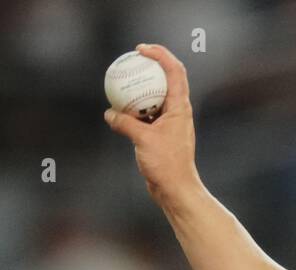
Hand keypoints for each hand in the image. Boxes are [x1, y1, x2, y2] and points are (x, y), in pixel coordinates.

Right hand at [103, 43, 200, 204]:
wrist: (176, 190)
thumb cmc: (167, 165)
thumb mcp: (143, 140)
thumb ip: (125, 123)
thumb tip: (109, 113)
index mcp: (180, 108)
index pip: (175, 72)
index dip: (160, 55)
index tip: (141, 49)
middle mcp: (177, 112)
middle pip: (166, 80)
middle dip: (150, 66)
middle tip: (130, 58)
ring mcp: (169, 123)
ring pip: (154, 98)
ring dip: (140, 88)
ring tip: (121, 80)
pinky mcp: (160, 134)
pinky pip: (145, 114)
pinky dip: (133, 108)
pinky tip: (117, 108)